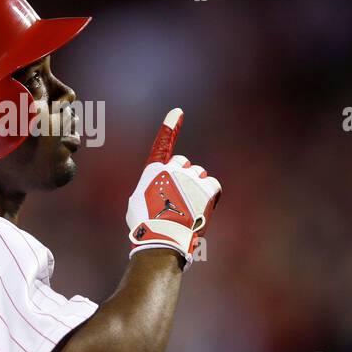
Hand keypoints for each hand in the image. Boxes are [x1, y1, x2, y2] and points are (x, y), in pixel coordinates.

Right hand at [126, 108, 221, 264]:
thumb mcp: (137, 204)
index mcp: (154, 171)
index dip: (169, 127)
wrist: (164, 238)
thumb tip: (159, 193)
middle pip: (184, 164)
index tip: (178, 112)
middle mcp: (173, 169)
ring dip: (196, 187)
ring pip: (199, 175)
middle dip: (184, 176)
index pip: (163, 144)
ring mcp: (191, 178)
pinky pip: (213, 186)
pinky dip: (210, 195)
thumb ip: (150, 190)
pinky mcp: (207, 189)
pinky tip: (202, 208)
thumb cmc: (146, 226)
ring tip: (189, 208)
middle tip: (179, 199)